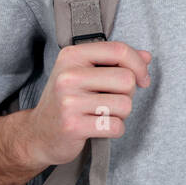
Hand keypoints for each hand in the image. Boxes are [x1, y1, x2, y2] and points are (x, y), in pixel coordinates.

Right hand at [21, 41, 150, 166]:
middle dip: (128, 94)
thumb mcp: (86, 73)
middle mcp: (68, 75)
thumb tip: (147, 57)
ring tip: (101, 114)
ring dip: (121, 114)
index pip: (119, 50)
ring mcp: (69, 101)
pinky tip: (98, 128)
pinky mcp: (73, 126)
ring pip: (125, 105)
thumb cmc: (67, 100)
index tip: (142, 79)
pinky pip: (116, 126)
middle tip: (111, 101)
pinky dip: (115, 130)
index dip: (139, 65)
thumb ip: (116, 62)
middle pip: (126, 79)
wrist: (38, 134)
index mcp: (72, 56)